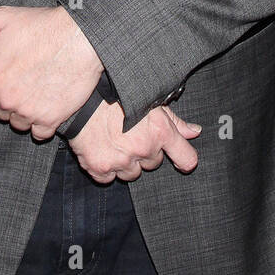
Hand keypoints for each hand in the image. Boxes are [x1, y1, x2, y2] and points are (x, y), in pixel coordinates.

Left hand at [0, 5, 102, 138]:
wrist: (82, 37)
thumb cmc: (43, 26)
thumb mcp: (3, 19)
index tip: (3, 79)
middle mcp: (6, 100)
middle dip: (7, 98)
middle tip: (24, 80)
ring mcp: (28, 112)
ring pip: (17, 123)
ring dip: (24, 112)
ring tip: (36, 91)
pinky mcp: (50, 119)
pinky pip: (39, 133)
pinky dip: (43, 122)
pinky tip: (48, 103)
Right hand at [70, 100, 200, 183]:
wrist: (80, 98)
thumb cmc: (117, 95)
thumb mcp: (151, 102)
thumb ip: (175, 121)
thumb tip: (195, 132)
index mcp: (160, 132)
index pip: (186, 158)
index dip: (185, 160)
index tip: (183, 161)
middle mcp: (143, 149)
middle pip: (154, 164)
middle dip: (145, 152)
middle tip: (131, 134)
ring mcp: (121, 161)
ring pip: (133, 174)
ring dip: (127, 163)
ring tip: (115, 141)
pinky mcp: (100, 168)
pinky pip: (109, 178)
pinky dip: (106, 168)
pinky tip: (102, 149)